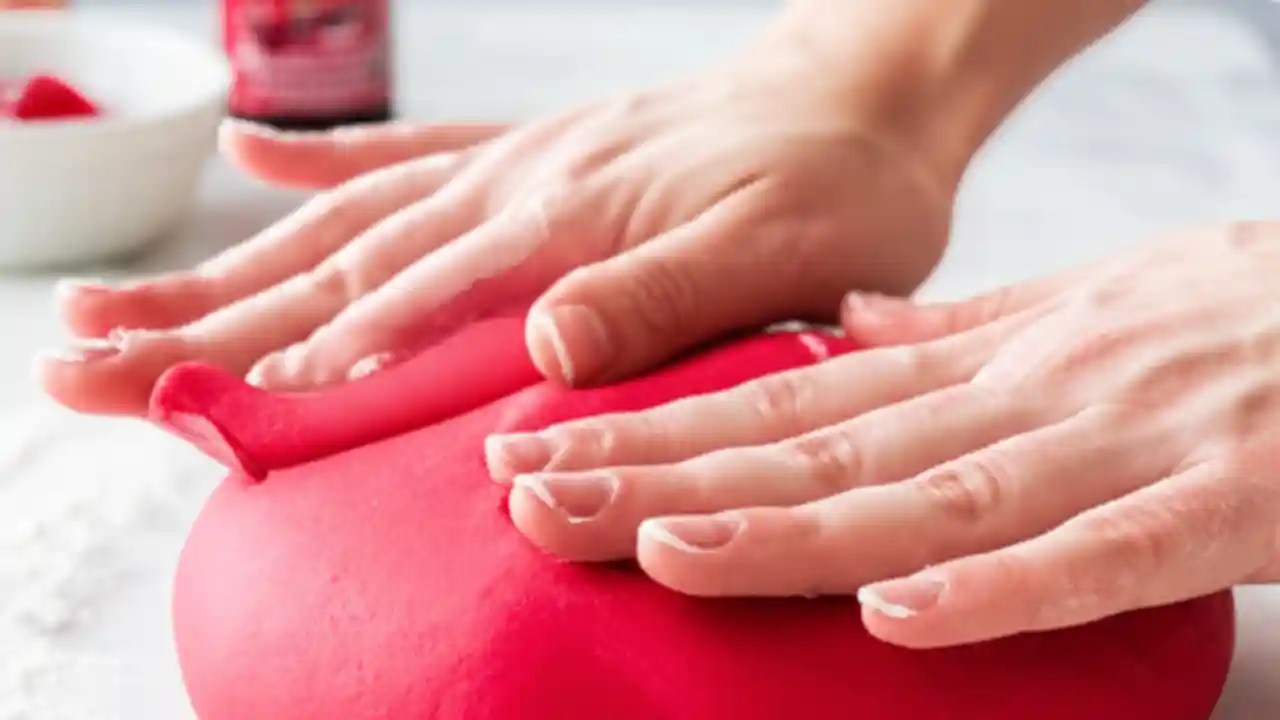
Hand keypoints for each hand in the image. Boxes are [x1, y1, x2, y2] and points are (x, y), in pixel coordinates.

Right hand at [41, 24, 953, 415]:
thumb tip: (541, 348)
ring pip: (343, 217)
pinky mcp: (528, 151)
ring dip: (224, 262)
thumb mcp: (783, 257)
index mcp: (568, 221)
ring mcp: (513, 161)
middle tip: (81, 359)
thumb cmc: (838, 188)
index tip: (215, 410)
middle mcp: (516, 185)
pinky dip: (319, 156)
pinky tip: (245, 149)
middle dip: (207, 318)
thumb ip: (659, 300)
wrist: (863, 96)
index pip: (415, 304)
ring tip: (108, 297)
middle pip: (336, 261)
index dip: (318, 363)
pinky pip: (408, 151)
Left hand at [485, 222, 1279, 647]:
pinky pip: (1100, 554)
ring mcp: (1119, 447)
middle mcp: (1023, 397)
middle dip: (667, 481)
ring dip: (788, 529)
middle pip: (816, 451)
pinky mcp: (1226, 501)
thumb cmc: (1237, 314)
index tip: (542, 452)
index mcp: (985, 361)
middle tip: (532, 506)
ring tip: (659, 552)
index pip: (788, 403)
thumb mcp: (1079, 306)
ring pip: (925, 497)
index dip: (660, 432)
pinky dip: (999, 587)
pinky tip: (895, 616)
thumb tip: (848, 329)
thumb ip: (957, 332)